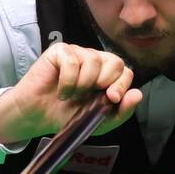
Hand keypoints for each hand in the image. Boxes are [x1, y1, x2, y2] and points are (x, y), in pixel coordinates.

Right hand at [0, 43, 143, 145]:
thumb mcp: (99, 122)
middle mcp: (94, 61)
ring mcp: (77, 54)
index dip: (122, 83)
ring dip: (83, 84)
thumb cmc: (66, 116)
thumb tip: (137, 94)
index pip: (125, 71)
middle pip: (114, 61)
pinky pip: (71, 61)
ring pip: (93, 60)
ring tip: (71, 96)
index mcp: (106, 75)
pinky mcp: (59, 51)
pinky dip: (67, 81)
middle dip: (106, 81)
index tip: (112, 98)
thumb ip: (121, 112)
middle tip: (90, 96)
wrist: (37, 117)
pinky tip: (60, 91)